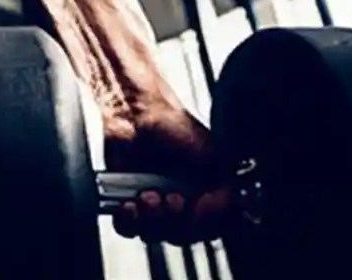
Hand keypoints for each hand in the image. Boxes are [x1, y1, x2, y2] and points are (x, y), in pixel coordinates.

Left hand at [104, 106, 230, 245]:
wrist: (137, 114)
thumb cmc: (174, 128)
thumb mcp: (213, 157)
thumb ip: (224, 190)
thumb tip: (218, 212)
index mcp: (205, 196)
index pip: (211, 228)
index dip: (204, 224)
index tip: (198, 205)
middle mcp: (181, 204)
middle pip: (181, 236)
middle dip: (175, 220)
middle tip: (171, 198)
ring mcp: (153, 205)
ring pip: (154, 235)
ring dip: (151, 220)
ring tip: (147, 196)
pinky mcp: (127, 202)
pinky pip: (127, 228)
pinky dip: (128, 221)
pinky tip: (129, 204)